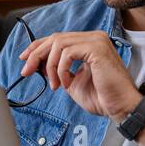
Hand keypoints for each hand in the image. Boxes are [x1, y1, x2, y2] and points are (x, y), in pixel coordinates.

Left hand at [18, 30, 142, 121]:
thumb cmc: (101, 97)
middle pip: (54, 38)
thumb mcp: (70, 82)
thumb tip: (36, 64)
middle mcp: (93, 38)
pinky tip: (66, 83)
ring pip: (58, 44)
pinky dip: (61, 69)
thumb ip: (55, 70)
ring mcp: (97, 40)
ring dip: (50, 67)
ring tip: (55, 85)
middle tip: (27, 71)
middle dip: (36, 55)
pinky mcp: (97, 48)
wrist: (120, 107)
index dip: (37, 46)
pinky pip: (67, 53)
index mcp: (88, 43)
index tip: (24, 59)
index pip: (57, 38)